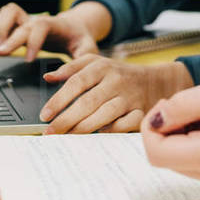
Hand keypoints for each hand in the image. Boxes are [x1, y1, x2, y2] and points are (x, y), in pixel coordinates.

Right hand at [0, 1, 109, 60]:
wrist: (77, 27)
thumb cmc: (81, 38)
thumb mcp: (87, 48)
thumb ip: (81, 60)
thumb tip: (68, 74)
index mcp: (56, 25)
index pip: (41, 26)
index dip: (33, 41)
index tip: (28, 59)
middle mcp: (40, 21)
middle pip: (22, 24)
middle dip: (11, 38)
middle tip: (1, 53)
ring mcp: (29, 21)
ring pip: (10, 13)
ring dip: (2, 28)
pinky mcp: (22, 25)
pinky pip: (6, 16)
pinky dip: (0, 27)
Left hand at [40, 55, 193, 133]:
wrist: (155, 81)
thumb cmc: (117, 74)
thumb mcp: (95, 63)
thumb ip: (71, 68)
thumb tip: (48, 77)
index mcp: (102, 66)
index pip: (76, 82)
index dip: (58, 99)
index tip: (44, 115)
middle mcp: (115, 80)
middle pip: (87, 101)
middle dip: (66, 119)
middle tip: (50, 132)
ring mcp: (129, 97)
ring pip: (105, 114)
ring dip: (84, 128)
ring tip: (67, 137)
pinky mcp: (141, 111)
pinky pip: (125, 124)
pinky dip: (112, 130)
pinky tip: (98, 135)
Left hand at [140, 73, 199, 187]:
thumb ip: (184, 104)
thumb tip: (156, 117)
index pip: (157, 152)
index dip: (151, 126)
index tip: (166, 105)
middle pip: (166, 156)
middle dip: (168, 127)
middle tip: (189, 103)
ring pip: (179, 158)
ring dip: (182, 134)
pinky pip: (196, 161)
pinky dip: (195, 141)